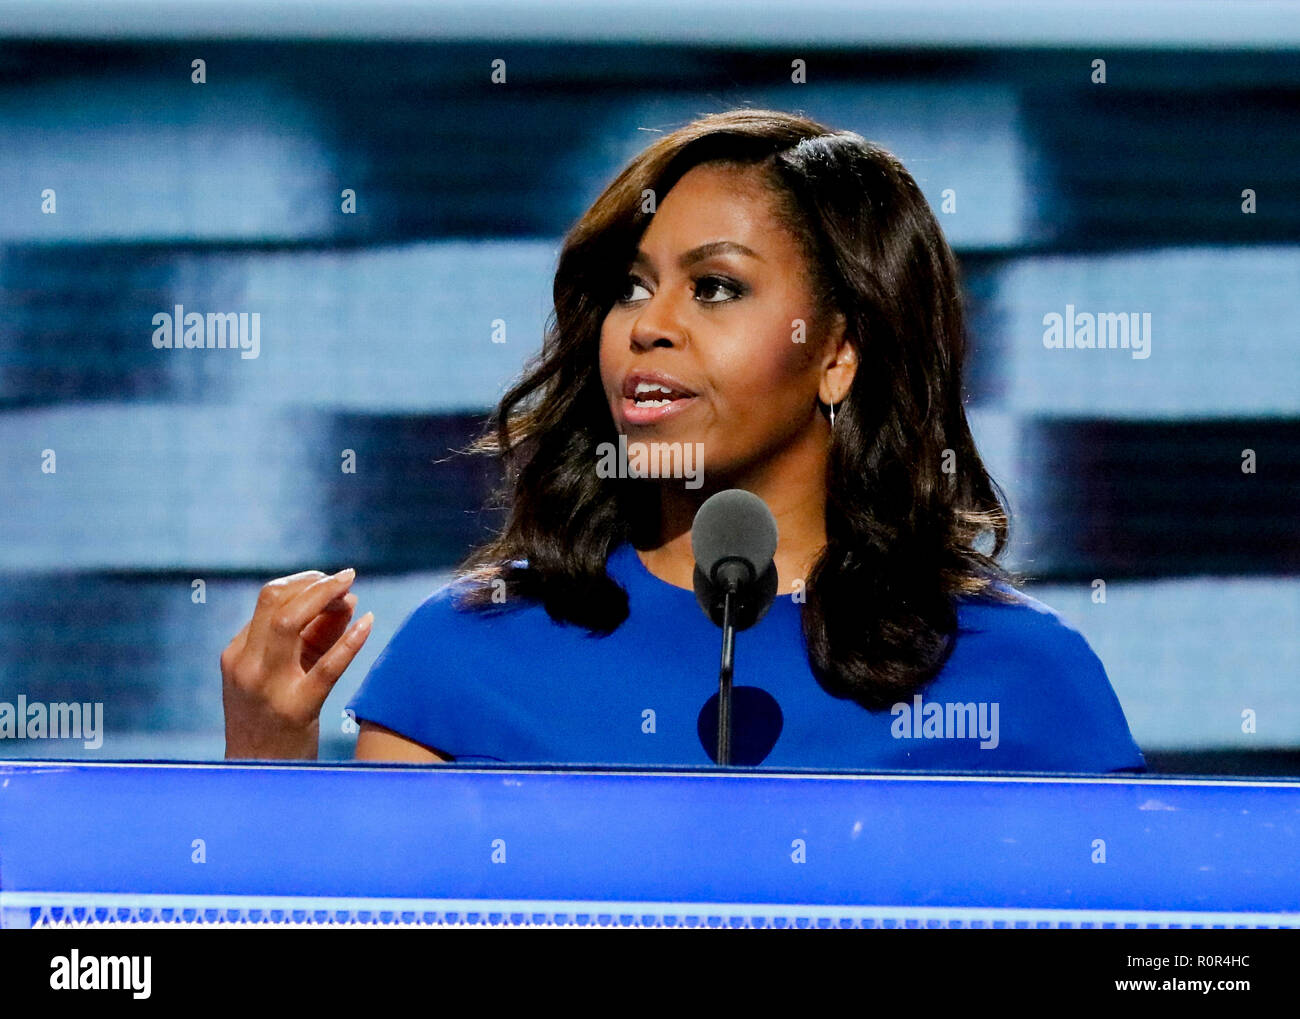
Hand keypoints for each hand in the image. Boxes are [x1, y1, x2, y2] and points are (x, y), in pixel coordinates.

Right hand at [221, 569, 372, 758]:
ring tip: (352, 592)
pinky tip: (367, 624)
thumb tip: (347, 599)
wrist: (260, 776)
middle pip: (274, 603)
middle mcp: (246, 666)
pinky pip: (324, 668)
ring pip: (288, 624)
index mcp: (237, 654)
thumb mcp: (284, 675)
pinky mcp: (295, 710)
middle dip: (314, 584)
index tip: (332, 581)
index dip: (305, 584)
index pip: (268, 601)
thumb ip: (313, 637)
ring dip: (325, 600)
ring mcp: (267, 688)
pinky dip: (349, 642)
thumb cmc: (276, 722)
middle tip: (346, 577)